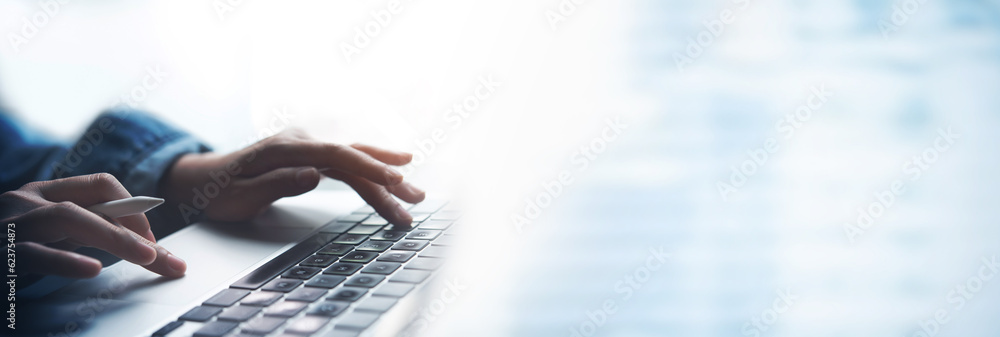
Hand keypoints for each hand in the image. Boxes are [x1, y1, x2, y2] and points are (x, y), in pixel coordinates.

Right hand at [0, 173, 185, 278]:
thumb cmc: (2, 248)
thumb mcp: (44, 233)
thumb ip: (83, 230)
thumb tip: (142, 243)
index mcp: (42, 193)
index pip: (100, 184)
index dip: (133, 206)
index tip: (154, 238)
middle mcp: (27, 201)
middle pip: (92, 201)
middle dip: (133, 226)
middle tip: (161, 255)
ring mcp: (9, 225)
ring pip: (68, 219)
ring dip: (113, 238)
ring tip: (145, 257)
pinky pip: (33, 254)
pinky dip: (65, 261)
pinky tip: (90, 270)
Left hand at [162, 129, 424, 225]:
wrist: (200, 180)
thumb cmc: (218, 192)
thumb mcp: (241, 195)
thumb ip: (278, 182)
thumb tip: (316, 175)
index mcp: (285, 148)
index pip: (337, 155)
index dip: (369, 168)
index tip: (395, 182)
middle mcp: (301, 142)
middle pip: (353, 157)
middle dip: (388, 178)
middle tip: (417, 198)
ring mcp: (308, 148)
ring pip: (355, 161)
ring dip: (386, 177)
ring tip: (415, 193)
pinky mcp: (311, 156)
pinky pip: (347, 165)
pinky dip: (371, 174)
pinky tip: (392, 177)